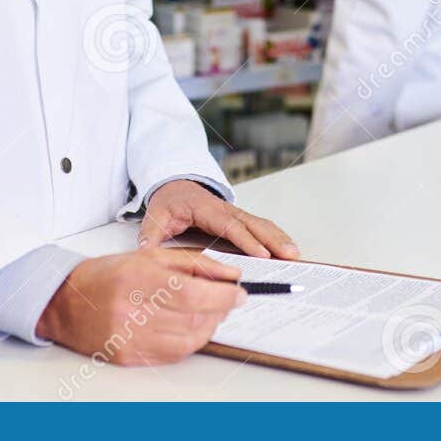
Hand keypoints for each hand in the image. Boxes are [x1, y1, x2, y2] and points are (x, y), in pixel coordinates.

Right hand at [35, 248, 244, 364]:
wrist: (66, 302)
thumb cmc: (109, 275)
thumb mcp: (151, 255)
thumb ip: (194, 263)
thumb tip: (231, 275)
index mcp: (138, 279)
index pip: (191, 293)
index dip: (222, 296)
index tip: (240, 293)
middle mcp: (132, 311)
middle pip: (193, 318)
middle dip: (220, 310)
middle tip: (228, 300)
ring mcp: (130, 338)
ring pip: (188, 339)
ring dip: (208, 326)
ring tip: (209, 312)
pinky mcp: (129, 357)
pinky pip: (173, 355)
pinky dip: (191, 342)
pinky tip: (191, 327)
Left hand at [138, 179, 299, 258]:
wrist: (176, 185)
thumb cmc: (169, 202)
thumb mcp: (156, 216)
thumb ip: (150, 234)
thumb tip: (145, 252)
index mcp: (207, 209)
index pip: (230, 226)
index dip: (247, 240)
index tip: (261, 254)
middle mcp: (226, 209)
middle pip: (253, 224)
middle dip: (272, 239)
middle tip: (289, 255)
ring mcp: (235, 213)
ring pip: (261, 224)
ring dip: (279, 238)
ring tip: (295, 253)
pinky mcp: (240, 218)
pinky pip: (261, 226)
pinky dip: (276, 235)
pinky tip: (288, 248)